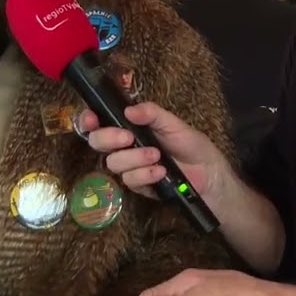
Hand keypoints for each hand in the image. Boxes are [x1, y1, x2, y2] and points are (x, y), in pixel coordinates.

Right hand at [76, 102, 227, 200]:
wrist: (208, 172)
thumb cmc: (190, 143)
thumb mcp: (173, 123)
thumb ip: (152, 114)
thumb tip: (129, 110)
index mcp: (129, 126)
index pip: (99, 122)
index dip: (88, 120)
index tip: (92, 119)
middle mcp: (124, 146)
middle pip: (97, 142)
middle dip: (109, 138)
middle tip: (127, 138)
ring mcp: (130, 166)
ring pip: (113, 163)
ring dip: (134, 158)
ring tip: (156, 155)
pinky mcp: (138, 185)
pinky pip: (130, 180)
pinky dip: (145, 174)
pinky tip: (161, 172)